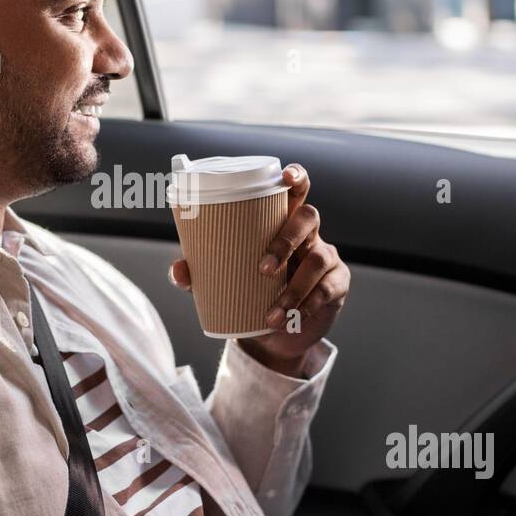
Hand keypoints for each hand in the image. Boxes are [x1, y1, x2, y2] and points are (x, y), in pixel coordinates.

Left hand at [169, 163, 348, 376]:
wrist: (271, 338)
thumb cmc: (248, 295)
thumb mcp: (222, 283)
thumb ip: (200, 274)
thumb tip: (178, 269)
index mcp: (279, 223)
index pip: (295, 190)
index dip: (296, 177)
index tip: (286, 177)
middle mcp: (307, 234)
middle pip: (309, 217)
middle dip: (287, 238)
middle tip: (263, 267)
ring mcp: (325, 258)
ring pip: (318, 259)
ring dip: (295, 286)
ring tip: (273, 311)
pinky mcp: (337, 284)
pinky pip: (327, 289)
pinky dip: (307, 305)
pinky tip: (292, 318)